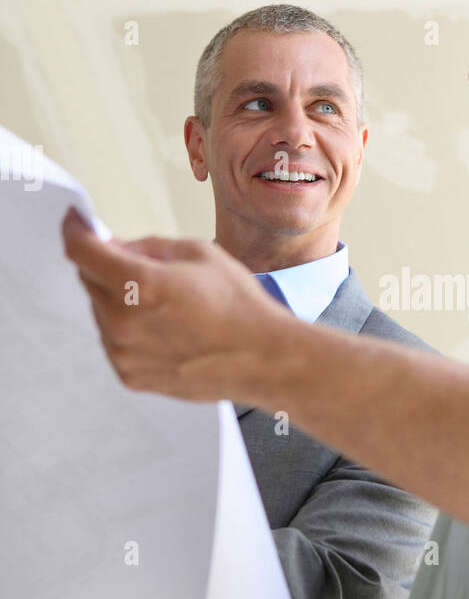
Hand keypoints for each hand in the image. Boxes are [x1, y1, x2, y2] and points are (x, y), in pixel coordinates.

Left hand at [61, 207, 294, 404]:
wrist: (262, 358)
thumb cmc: (240, 308)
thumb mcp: (198, 253)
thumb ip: (148, 247)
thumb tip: (118, 247)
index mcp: (139, 285)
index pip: (81, 251)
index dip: (76, 230)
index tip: (77, 222)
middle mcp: (123, 322)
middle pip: (88, 281)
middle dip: (104, 264)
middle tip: (133, 261)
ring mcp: (124, 353)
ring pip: (100, 312)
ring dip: (116, 298)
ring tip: (161, 301)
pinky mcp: (131, 375)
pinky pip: (113, 341)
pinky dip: (126, 327)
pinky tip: (162, 325)